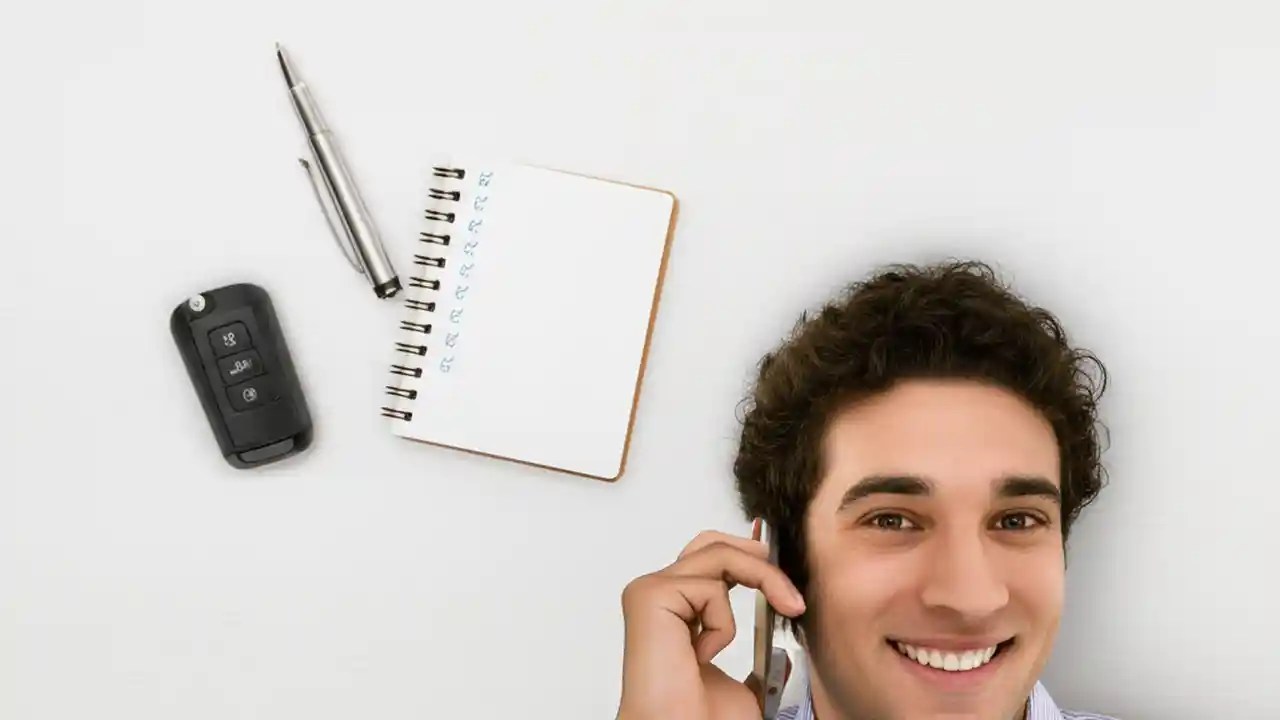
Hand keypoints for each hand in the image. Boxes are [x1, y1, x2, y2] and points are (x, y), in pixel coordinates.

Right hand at [617, 523, 805, 719]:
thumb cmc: (701, 719)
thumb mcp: (746, 683)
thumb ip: (755, 655)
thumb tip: (785, 652)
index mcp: (677, 611)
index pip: (713, 561)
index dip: (752, 561)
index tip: (788, 590)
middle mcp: (660, 595)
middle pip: (714, 544)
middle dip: (760, 559)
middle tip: (791, 593)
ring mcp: (651, 592)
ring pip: (718, 553)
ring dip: (762, 579)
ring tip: (787, 607)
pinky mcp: (651, 596)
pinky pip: (709, 585)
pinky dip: (723, 620)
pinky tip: (703, 655)